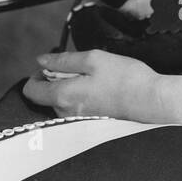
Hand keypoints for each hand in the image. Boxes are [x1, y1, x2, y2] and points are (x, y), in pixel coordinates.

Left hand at [22, 49, 166, 122]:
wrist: (151, 100)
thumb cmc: (124, 78)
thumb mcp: (93, 59)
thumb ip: (63, 60)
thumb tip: (42, 60)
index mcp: (63, 96)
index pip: (31, 91)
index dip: (37, 74)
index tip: (53, 64)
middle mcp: (66, 113)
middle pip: (45, 96)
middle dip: (54, 79)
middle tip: (76, 66)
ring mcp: (78, 120)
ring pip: (60, 101)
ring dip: (68, 86)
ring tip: (90, 75)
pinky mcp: (90, 122)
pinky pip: (74, 107)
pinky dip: (80, 95)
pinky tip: (98, 86)